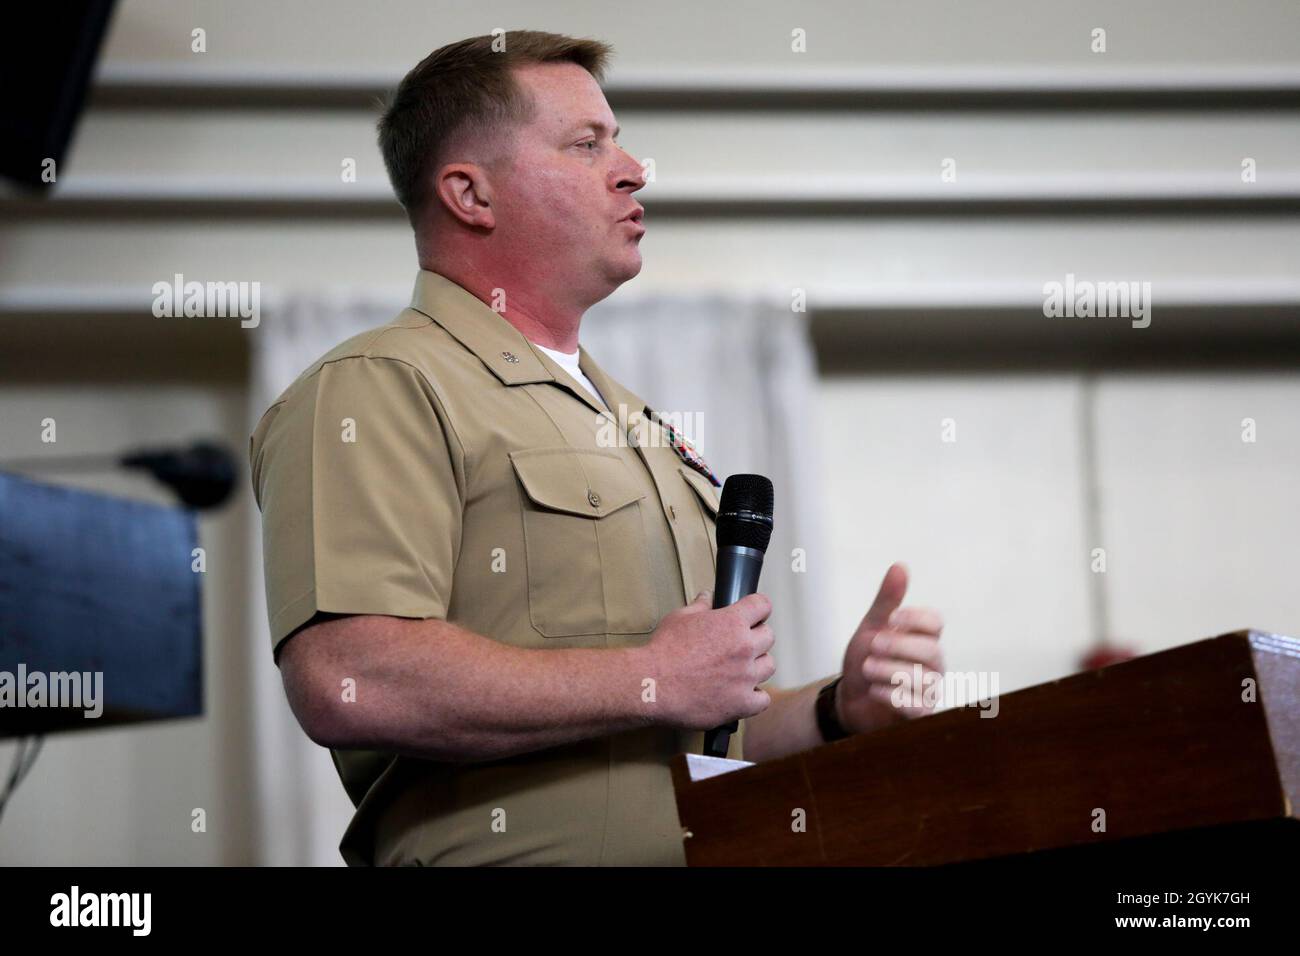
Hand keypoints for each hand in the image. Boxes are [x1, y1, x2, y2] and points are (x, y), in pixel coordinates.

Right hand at [640, 589, 776, 730]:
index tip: (754, 613)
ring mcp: (746, 676)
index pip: (762, 605)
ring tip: (738, 669)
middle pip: (768, 636)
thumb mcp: (679, 618)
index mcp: (732, 622)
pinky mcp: (742, 702)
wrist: (653, 684)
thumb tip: (707, 597)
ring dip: (756, 665)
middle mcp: (744, 647)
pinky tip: (741, 693)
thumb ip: (700, 606)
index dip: (757, 608)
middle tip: (739, 644)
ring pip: (768, 666)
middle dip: (755, 637)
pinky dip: (754, 696)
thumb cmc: (664, 651)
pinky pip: (763, 699)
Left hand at [837, 563, 943, 733]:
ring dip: (889, 671)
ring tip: (867, 668)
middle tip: (872, 645)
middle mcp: (933, 664)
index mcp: (923, 638)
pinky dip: (893, 697)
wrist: (849, 697)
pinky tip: (875, 690)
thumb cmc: (866, 659)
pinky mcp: (920, 715)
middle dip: (898, 646)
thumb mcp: (871, 627)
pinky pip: (919, 707)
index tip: (891, 619)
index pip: (935, 623)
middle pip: (933, 651)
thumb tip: (900, 566)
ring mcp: (929, 690)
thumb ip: (886, 601)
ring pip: (925, 680)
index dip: (916, 618)